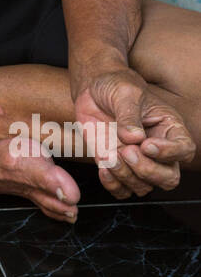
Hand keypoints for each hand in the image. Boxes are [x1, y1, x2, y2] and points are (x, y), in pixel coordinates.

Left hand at [74, 69, 193, 198]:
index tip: (146, 145)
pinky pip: (122, 190)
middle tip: (126, 151)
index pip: (184, 150)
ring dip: (127, 176)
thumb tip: (134, 137)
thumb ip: (129, 114)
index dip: (169, 153)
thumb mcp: (124, 92)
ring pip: (144, 187)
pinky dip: (113, 185)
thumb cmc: (115, 86)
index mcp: (169, 128)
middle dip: (148, 171)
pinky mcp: (118, 168)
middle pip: (169, 177)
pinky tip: (103, 167)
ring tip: (110, 155)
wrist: (92, 90)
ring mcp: (138, 161)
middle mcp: (158, 149)